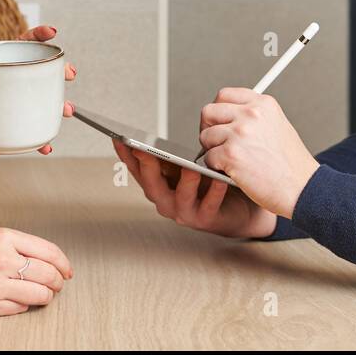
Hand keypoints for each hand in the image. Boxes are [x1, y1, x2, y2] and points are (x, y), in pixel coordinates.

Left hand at [0, 25, 76, 169]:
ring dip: (61, 104)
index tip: (51, 33)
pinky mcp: (17, 128)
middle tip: (69, 73)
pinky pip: (36, 132)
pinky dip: (44, 140)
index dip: (36, 36)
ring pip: (45, 100)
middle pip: (40, 71)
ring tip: (66, 109)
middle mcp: (9, 87)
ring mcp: (16, 107)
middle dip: (60, 69)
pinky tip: (46, 146)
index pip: (18, 46)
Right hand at [0, 228, 72, 316]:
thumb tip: (45, 260)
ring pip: (40, 294)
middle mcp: (4, 260)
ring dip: (46, 296)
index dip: (63, 264)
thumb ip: (16, 246)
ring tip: (42, 295)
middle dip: (58, 282)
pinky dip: (24, 306)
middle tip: (57, 284)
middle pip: (49, 274)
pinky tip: (18, 301)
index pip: (49, 252)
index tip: (67, 271)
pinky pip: (20, 308)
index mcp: (5, 238)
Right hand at [113, 140, 277, 238]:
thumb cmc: (209, 183)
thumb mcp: (185, 166)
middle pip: (151, 184)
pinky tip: (220, 180)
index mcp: (158, 185)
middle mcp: (166, 200)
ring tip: (190, 166)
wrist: (238, 209)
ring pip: (180, 197)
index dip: (125, 154)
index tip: (117, 137)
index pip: (137, 168)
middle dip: (147, 166)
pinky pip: (209, 205)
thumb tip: (156, 134)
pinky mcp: (206, 220)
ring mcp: (184, 212)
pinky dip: (214, 193)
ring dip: (185, 182)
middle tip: (143, 149)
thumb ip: (171, 156)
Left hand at [198, 88, 319, 217]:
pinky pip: (207, 158)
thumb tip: (226, 117)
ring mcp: (240, 133)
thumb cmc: (291, 165)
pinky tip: (231, 171)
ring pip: (205, 136)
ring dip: (212, 150)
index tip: (219, 122)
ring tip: (229, 160)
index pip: (224, 95)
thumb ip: (253, 117)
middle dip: (208, 128)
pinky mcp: (232, 154)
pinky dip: (215, 167)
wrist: (303, 189)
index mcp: (263, 104)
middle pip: (209, 111)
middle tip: (216, 143)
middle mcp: (251, 114)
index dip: (218, 111)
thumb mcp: (277, 126)